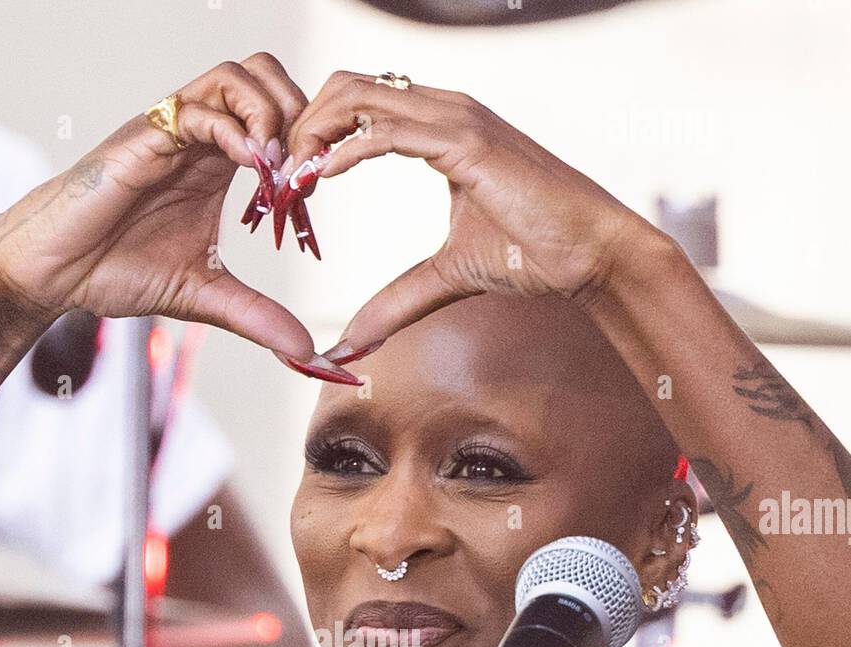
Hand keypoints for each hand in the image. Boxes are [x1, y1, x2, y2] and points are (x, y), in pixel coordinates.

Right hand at [0, 54, 315, 358]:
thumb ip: (257, 315)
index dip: (307, 144)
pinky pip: (197, 111)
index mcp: (218, 162)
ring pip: (235, 78)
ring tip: (278, 168)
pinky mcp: (145, 138)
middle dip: (298, 112)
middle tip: (303, 170)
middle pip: (264, 76)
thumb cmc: (118, 270)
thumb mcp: (205, 296)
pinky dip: (235, 131)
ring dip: (270, 114)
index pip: (278, 115)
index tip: (311, 193)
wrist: (57, 273)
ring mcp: (171, 132)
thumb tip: (306, 350)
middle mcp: (199, 137)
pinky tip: (253, 168)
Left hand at [287, 71, 652, 352]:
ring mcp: (456, 117)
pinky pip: (387, 130)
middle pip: (346, 86)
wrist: (588, 252)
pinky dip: (344, 149)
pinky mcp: (466, 141)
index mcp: (441, 127)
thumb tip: (352, 343)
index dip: (316, 137)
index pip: (360, 107)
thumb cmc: (533, 254)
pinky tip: (320, 178)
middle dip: (302, 126)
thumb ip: (396, 303)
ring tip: (287, 179)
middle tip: (276, 179)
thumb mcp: (446, 277)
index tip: (288, 182)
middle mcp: (445, 109)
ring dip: (313, 133)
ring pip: (359, 96)